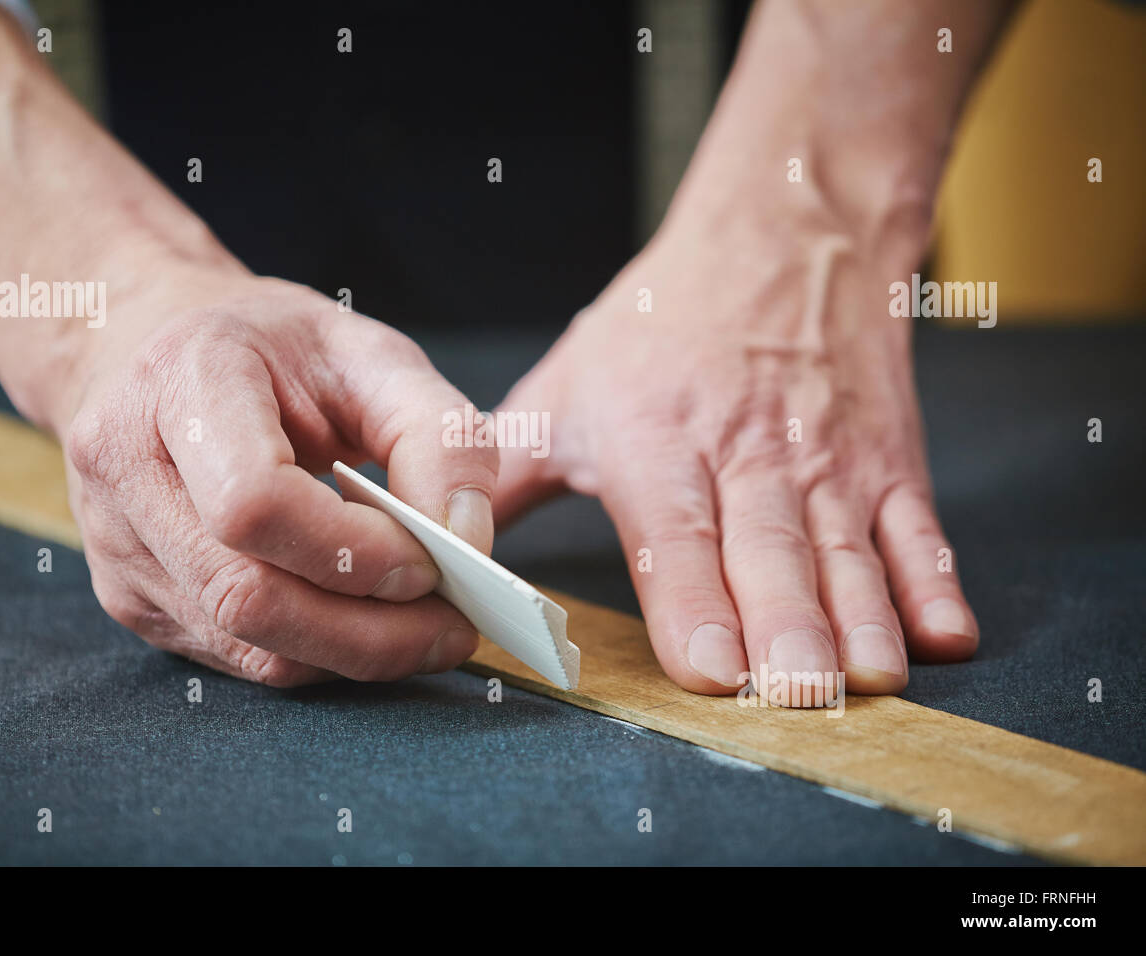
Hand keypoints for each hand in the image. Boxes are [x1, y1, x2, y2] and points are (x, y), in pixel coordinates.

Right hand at [55, 274, 496, 685]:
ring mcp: (118, 545)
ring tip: (423, 630)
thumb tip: (467, 539)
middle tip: (453, 627)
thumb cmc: (271, 348)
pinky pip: (236, 657)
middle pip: (247, 596)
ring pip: (246, 645)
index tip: (430, 560)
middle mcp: (126, 470)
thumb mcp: (373, 353)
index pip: (254, 503)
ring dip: (352, 654)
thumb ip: (439, 434)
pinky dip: (317, 654)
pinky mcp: (130, 597)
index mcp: (181, 382)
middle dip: (369, 631)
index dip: (352, 550)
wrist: (150, 353)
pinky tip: (363, 626)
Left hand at [495, 208, 978, 701]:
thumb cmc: (660, 328)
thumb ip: (504, 476)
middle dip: (786, 631)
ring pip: (847, 551)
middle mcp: (749, 457)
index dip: (693, 604)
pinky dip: (935, 583)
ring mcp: (829, 462)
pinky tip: (946, 635)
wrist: (783, 234)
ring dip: (861, 620)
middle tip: (797, 695)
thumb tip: (444, 550)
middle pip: (771, 555)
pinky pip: (918, 530)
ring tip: (868, 680)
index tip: (709, 669)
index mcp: (659, 445)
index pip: (676, 536)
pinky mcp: (889, 463)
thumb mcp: (564, 389)